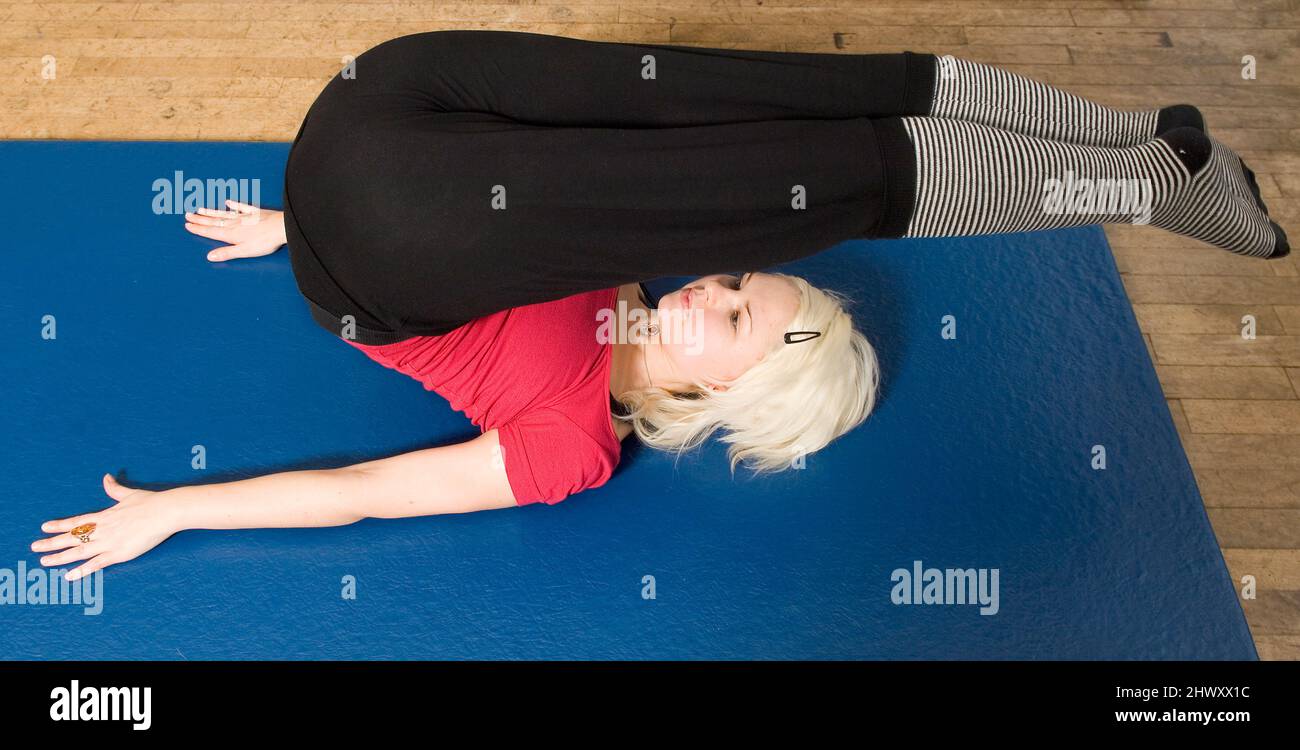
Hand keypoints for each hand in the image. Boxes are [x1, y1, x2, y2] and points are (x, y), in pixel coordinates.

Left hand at [32, 474, 181, 580]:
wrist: (165, 512)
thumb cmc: (150, 502)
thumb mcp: (129, 494)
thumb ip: (115, 488)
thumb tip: (106, 477)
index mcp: (104, 516)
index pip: (76, 521)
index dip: (59, 525)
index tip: (44, 527)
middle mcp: (102, 530)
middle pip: (72, 538)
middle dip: (52, 542)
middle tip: (34, 547)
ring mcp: (109, 543)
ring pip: (79, 552)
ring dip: (60, 557)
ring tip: (44, 562)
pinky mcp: (119, 554)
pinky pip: (96, 564)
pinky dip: (82, 571)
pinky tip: (69, 576)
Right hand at [184, 199, 285, 261]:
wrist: (282, 227)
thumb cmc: (265, 241)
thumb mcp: (244, 251)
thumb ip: (227, 253)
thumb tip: (209, 257)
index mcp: (231, 234)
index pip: (211, 231)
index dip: (198, 229)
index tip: (187, 225)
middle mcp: (235, 224)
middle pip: (214, 221)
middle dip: (200, 220)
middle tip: (188, 215)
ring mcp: (245, 217)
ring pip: (224, 214)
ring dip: (212, 212)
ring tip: (200, 210)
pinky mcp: (256, 213)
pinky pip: (242, 207)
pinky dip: (234, 204)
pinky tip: (228, 202)